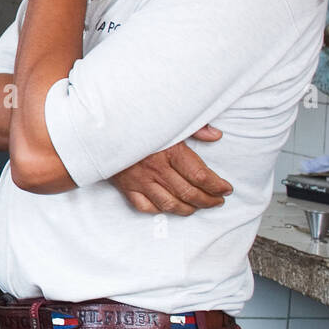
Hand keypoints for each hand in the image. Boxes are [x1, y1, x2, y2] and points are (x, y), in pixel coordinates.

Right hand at [109, 124, 230, 214]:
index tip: (226, 189)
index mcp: (170, 151)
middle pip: (189, 194)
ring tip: (198, 207)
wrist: (101, 129)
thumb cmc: (138, 122)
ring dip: (188, 209)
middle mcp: (156, 169)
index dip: (217, 186)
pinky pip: (145, 207)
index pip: (201, 176)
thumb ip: (195, 128)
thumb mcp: (170, 119)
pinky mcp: (127, 188)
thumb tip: (216, 136)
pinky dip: (160, 210)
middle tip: (217, 201)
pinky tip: (170, 207)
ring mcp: (140, 181)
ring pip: (170, 204)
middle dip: (208, 201)